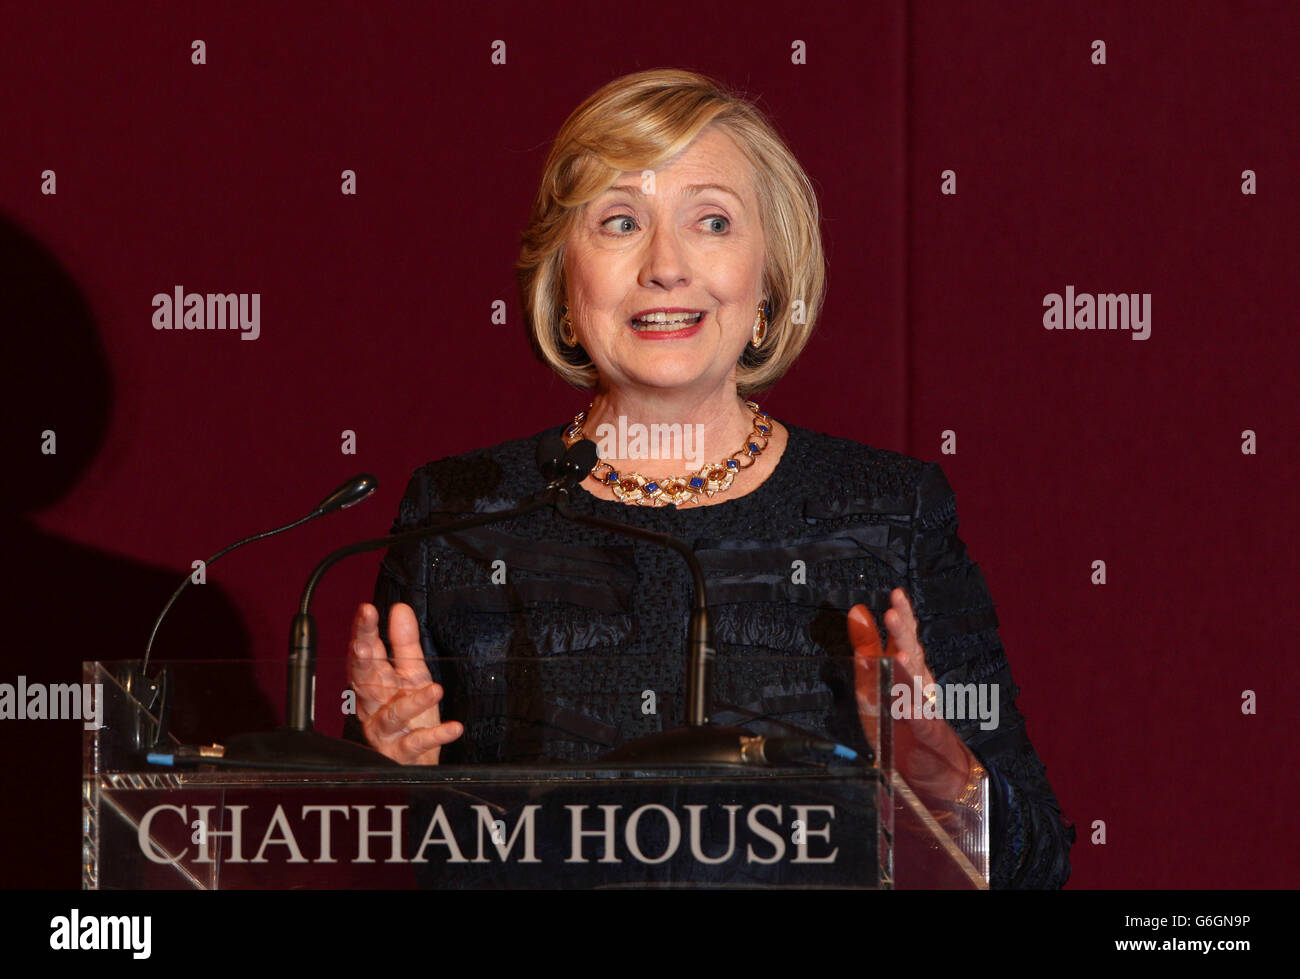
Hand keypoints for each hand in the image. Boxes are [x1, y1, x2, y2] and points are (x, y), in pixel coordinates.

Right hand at [347, 602, 462, 764]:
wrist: (416, 759)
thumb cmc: (411, 714)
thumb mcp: (412, 673)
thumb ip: (404, 643)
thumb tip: (399, 608)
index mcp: (374, 682)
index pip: (364, 653)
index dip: (363, 632)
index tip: (367, 611)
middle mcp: (374, 706)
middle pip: (366, 681)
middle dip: (364, 660)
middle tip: (366, 642)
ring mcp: (386, 731)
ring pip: (393, 715)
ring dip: (413, 702)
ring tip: (435, 689)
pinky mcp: (402, 752)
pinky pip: (417, 743)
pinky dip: (436, 736)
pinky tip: (453, 728)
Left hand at [848, 588, 980, 800]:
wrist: (934, 766)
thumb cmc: (903, 718)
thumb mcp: (879, 676)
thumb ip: (869, 645)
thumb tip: (857, 610)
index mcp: (909, 666)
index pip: (906, 636)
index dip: (903, 615)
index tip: (897, 594)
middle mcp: (920, 682)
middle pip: (915, 654)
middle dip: (905, 635)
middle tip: (894, 614)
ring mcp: (925, 707)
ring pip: (918, 685)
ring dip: (910, 670)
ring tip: (901, 653)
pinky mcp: (927, 734)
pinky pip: (920, 722)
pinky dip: (913, 712)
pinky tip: (905, 704)